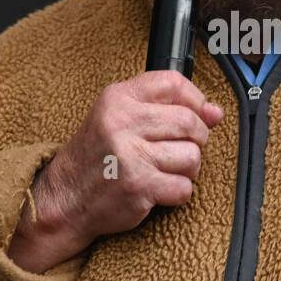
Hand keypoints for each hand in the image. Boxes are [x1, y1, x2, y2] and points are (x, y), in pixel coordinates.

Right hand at [8, 70, 224, 272]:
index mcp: (118, 99)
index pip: (173, 83)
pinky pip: (184, 187)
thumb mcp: (119, 118)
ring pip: (192, 156)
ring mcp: (131, 156)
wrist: (65, 198)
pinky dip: (179, 192)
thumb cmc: (96, 156)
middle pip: (189, 122)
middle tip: (183, 148)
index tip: (198, 114)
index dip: (195, 99)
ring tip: (168, 170)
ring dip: (188, 168)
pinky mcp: (138, 186)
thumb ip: (165, 108)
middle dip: (197, 138)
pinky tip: (160, 189)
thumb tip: (216, 112)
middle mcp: (123, 123)